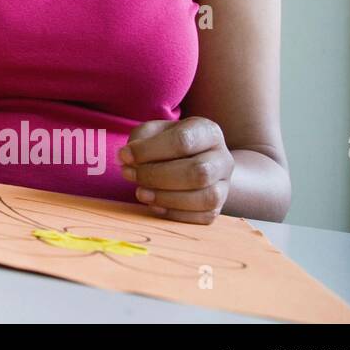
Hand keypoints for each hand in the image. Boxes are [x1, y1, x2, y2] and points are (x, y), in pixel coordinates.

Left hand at [119, 118, 233, 223]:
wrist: (197, 161)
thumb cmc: (169, 144)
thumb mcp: (154, 132)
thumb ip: (140, 140)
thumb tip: (127, 159)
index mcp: (208, 131)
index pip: (183, 140)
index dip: (150, 150)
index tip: (124, 155)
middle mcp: (222, 158)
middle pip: (198, 171)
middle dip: (157, 176)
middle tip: (128, 174)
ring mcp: (224, 185)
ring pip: (204, 197)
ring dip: (166, 197)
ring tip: (139, 192)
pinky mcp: (218, 208)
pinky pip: (202, 217)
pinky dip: (175, 213)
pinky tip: (154, 205)